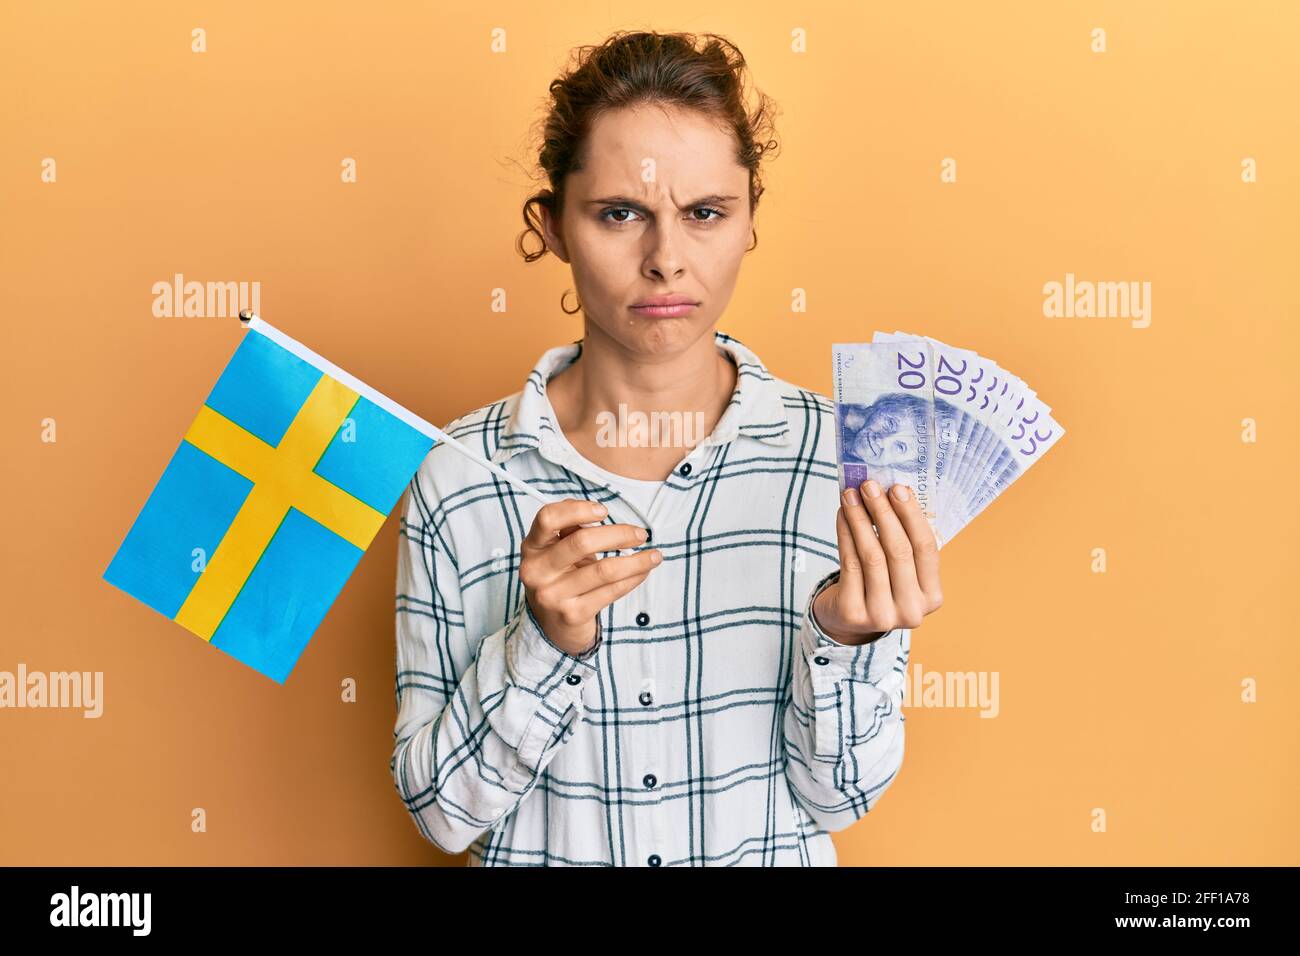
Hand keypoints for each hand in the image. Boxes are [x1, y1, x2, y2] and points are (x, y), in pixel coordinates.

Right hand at [521, 498, 661, 655]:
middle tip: (641, 535)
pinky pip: (611, 591)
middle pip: (581, 542)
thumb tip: (599, 512)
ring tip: (655, 555)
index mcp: (532, 547)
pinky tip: (643, 572)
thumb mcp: (557, 550)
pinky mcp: (573, 615)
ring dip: (636, 561)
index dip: (577, 510)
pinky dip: (633, 578)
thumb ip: (571, 527)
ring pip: (603, 570)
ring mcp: (553, 595)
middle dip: (619, 534)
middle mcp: (537, 571)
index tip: (604, 511)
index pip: (548, 518)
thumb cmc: (561, 577)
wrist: (553, 624)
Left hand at [811, 479, 943, 643]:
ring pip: (872, 556)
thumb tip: (892, 491)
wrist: (849, 621)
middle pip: (899, 551)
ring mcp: (882, 616)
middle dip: (883, 513)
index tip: (897, 488)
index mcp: (932, 597)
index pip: (926, 549)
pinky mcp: (853, 613)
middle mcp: (912, 611)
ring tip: (850, 495)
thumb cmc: (880, 584)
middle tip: (869, 486)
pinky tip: (842, 515)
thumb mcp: (901, 570)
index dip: (911, 516)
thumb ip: (903, 539)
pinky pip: (849, 564)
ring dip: (860, 520)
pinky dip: (845, 534)